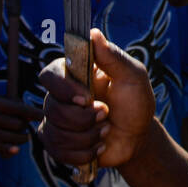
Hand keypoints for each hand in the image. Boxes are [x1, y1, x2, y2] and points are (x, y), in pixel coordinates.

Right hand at [0, 93, 42, 156]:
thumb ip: (18, 104)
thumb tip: (38, 113)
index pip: (21, 109)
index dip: (35, 113)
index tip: (41, 115)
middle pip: (21, 124)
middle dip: (25, 124)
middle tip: (23, 123)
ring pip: (17, 137)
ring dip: (23, 137)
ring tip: (20, 134)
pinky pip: (6, 150)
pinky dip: (12, 150)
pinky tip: (16, 149)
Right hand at [38, 28, 154, 168]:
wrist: (138, 137)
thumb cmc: (135, 102)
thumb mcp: (133, 77)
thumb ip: (113, 57)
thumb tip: (93, 33)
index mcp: (74, 74)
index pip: (49, 75)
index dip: (64, 89)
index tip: (87, 98)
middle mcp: (59, 95)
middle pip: (52, 107)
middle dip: (84, 118)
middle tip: (106, 114)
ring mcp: (55, 120)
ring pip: (56, 132)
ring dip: (88, 136)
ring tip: (106, 130)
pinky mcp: (57, 142)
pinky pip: (58, 151)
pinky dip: (83, 153)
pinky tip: (98, 146)